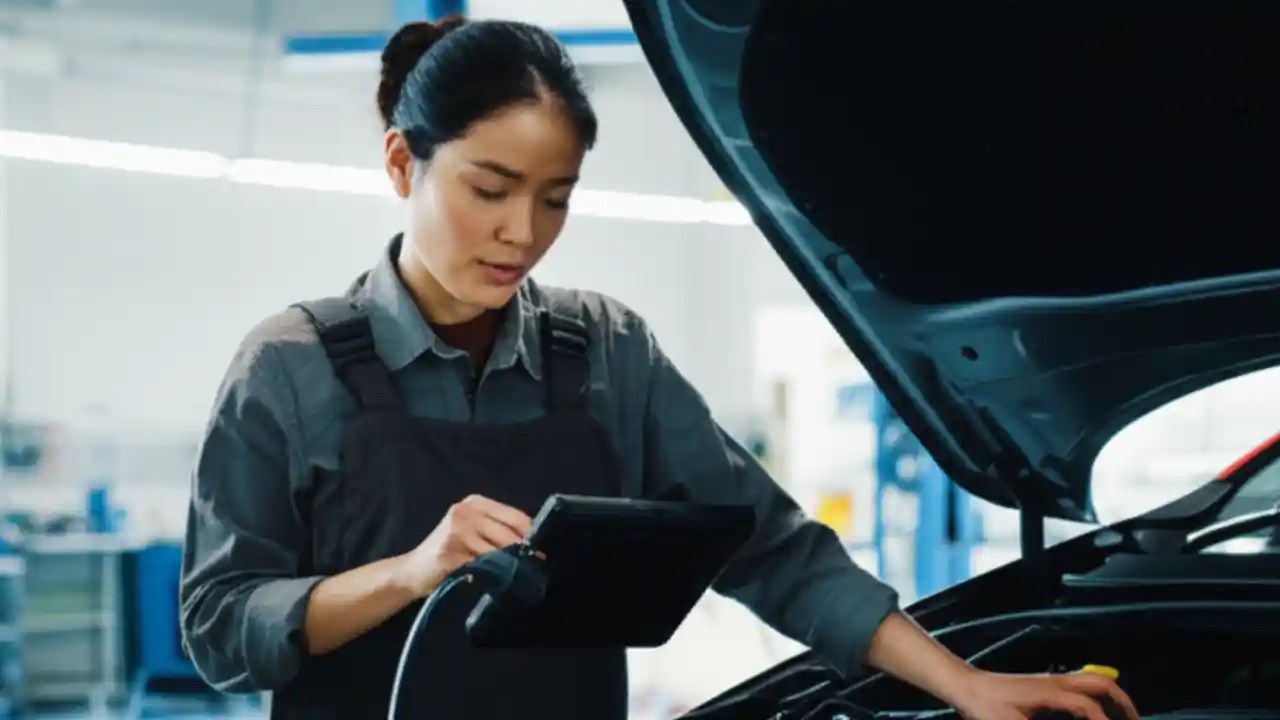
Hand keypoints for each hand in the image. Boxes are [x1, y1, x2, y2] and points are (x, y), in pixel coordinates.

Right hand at [395, 494, 531, 598]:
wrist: (412, 571)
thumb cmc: (449, 552)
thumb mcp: (472, 532)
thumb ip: (498, 531)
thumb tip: (535, 545)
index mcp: (475, 503)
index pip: (516, 516)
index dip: (533, 536)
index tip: (543, 552)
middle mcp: (465, 511)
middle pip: (510, 534)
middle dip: (524, 554)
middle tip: (534, 569)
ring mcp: (456, 531)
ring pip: (499, 551)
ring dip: (511, 567)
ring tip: (516, 577)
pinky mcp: (450, 552)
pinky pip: (482, 565)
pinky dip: (493, 575)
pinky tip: (494, 581)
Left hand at [950, 669, 1139, 719]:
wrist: (966, 686)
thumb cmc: (984, 709)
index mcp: (1051, 693)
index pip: (1090, 708)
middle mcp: (1057, 682)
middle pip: (1102, 683)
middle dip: (1124, 704)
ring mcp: (1052, 680)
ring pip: (1094, 680)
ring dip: (1114, 698)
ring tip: (1125, 719)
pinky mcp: (1047, 683)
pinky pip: (1082, 684)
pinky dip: (1099, 696)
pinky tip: (1098, 714)